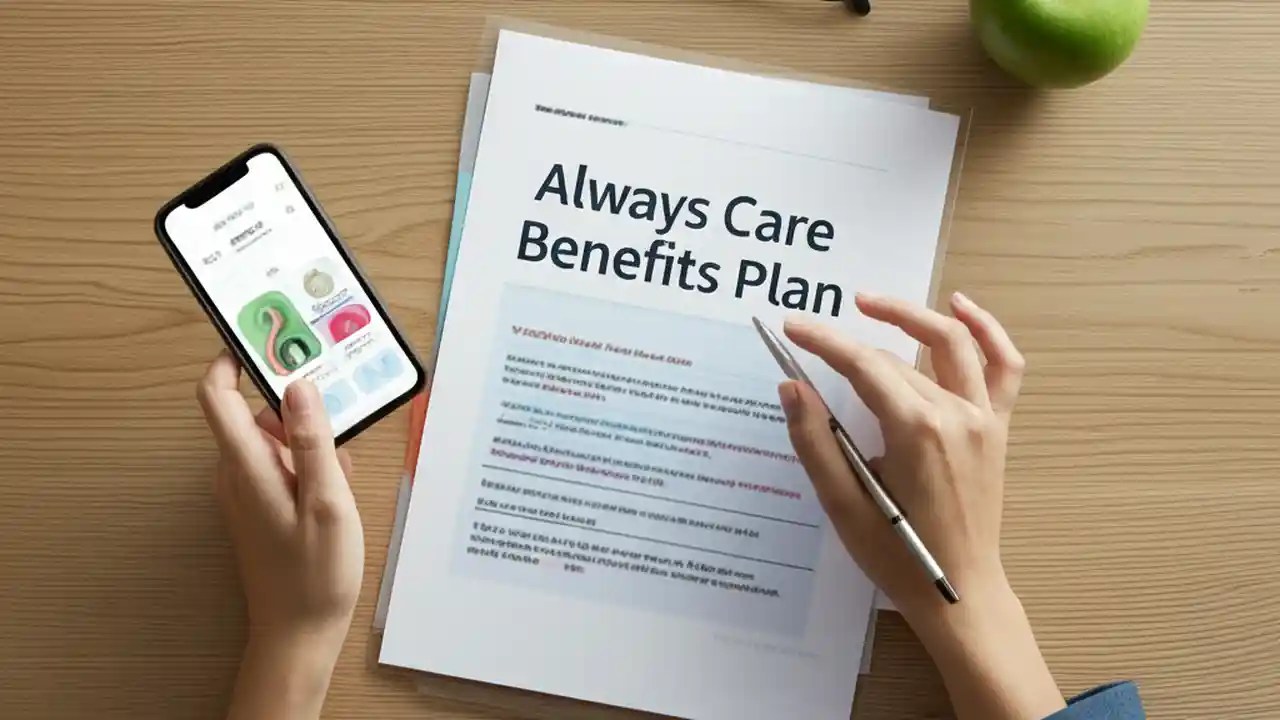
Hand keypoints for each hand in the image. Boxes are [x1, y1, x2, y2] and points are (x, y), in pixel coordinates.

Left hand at [196, 352, 363, 719]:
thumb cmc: (313, 574)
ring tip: (343, 472)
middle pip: (257, 410)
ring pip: (278, 438)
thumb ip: (312, 439)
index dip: (233, 357)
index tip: (268, 334)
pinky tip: (339, 491)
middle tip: (340, 408)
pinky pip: (286, 464)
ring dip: (313, 441)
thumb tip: (298, 384)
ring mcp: (250, 488)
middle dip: (300, 405)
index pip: (217, 393)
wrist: (299, 634)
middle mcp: (239, 471)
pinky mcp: (264, 504)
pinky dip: (313, 466)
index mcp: (246, 464)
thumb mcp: (326, 500)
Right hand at [779, 292, 1063, 719]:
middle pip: (896, 358)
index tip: (792, 327)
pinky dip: (988, 331)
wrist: (960, 593)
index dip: (824, 340)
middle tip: (810, 332)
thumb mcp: (844, 504)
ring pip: (951, 344)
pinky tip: (963, 306)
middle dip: (850, 340)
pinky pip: (1004, 367)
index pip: (863, 364)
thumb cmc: (899, 557)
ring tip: (870, 302)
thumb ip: (815, 442)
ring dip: (912, 315)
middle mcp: (956, 413)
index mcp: (917, 431)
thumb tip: (792, 386)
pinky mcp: (996, 429)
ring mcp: (983, 418)